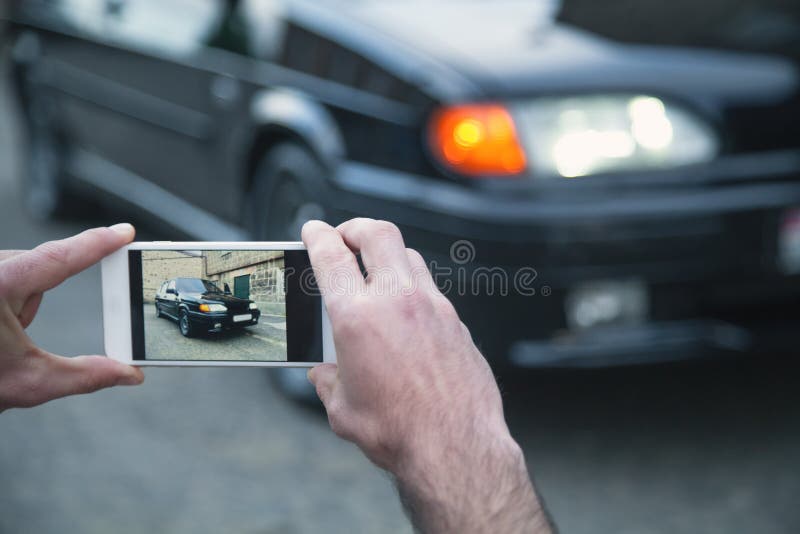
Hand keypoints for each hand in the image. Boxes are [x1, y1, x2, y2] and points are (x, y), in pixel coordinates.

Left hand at [0, 224, 143, 411]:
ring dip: (15, 301)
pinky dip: (1, 298)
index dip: (97, 244)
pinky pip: (1, 274)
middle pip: (35, 270)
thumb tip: (129, 374)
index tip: (124, 232)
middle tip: (9, 341)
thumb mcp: (29, 383)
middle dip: (32, 302)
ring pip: (17, 273)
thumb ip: (86, 376)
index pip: (60, 258)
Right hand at [303, 218, 550, 533]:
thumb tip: (325, 375)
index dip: (318, 235)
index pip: (332, 255)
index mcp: (358, 318)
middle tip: (344, 236)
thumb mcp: (343, 409)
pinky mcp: (455, 321)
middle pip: (378, 234)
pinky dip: (411, 285)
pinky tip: (404, 309)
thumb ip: (329, 383)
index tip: (313, 230)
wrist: (455, 447)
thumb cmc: (398, 432)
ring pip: (408, 255)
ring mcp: (432, 306)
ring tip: (375, 270)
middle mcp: (397, 301)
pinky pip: (430, 286)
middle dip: (355, 227)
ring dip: (387, 253)